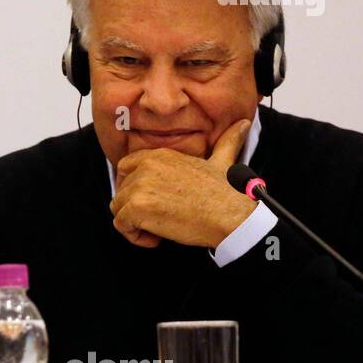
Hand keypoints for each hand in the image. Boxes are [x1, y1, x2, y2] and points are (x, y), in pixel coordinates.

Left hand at [110, 119, 256, 248]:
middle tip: (161, 217)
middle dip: (136, 207)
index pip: (125, 167)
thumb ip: (228, 142)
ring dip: (136, 222)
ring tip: (161, 228)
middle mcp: (146, 166)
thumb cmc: (228, 194)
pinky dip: (135, 236)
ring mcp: (139, 186)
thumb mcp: (224, 161)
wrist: (232, 216)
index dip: (132, 186)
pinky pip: (121, 225)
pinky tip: (158, 238)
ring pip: (118, 208)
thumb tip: (244, 124)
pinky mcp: (137, 207)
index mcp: (160, 155)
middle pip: (121, 190)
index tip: (152, 200)